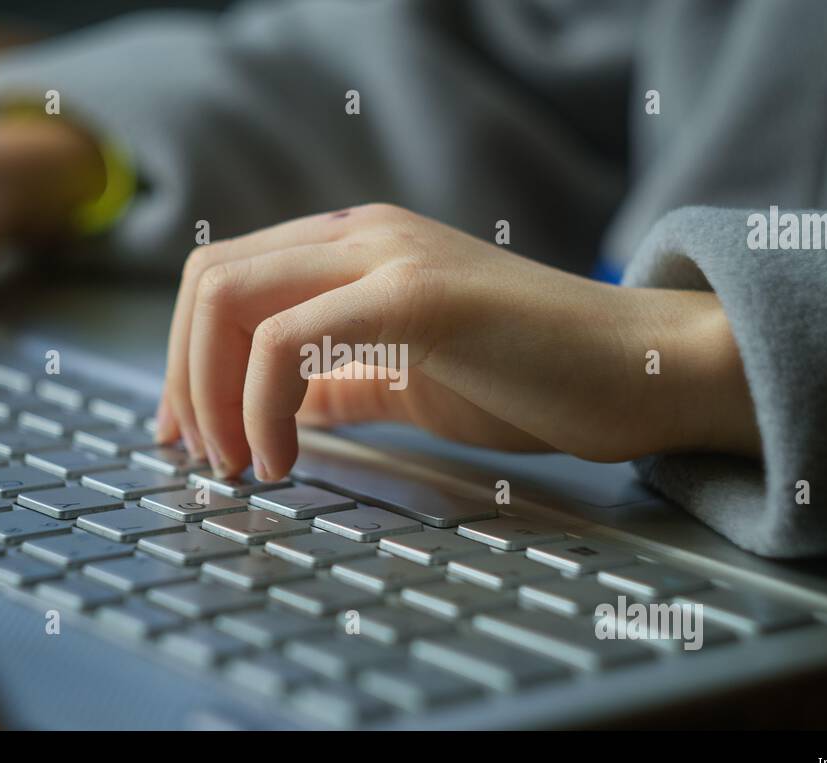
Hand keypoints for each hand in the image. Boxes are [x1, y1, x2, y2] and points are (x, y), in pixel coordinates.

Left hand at [156, 203, 760, 479]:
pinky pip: (286, 340)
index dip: (186, 359)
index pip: (226, 279)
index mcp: (357, 248)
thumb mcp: (415, 380)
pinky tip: (284, 461)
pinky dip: (260, 406)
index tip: (192, 436)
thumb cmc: (539, 377)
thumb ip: (344, 385)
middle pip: (208, 281)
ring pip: (229, 298)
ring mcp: (388, 256)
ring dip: (209, 392)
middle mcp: (361, 234)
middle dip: (182, 377)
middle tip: (202, 457)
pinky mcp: (416, 295)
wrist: (644, 369)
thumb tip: (277, 414)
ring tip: (238, 465)